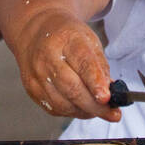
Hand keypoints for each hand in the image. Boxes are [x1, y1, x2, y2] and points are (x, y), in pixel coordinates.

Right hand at [11, 7, 118, 121]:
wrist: (35, 31)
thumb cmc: (67, 37)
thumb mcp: (89, 40)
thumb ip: (101, 66)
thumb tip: (111, 92)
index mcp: (66, 39)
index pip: (82, 63)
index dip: (95, 82)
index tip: (107, 97)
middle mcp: (47, 57)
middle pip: (71, 88)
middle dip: (94, 105)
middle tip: (113, 113)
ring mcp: (36, 75)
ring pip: (62, 103)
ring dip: (85, 111)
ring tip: (100, 110)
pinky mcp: (31, 89)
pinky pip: (54, 108)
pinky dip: (72, 112)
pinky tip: (82, 108)